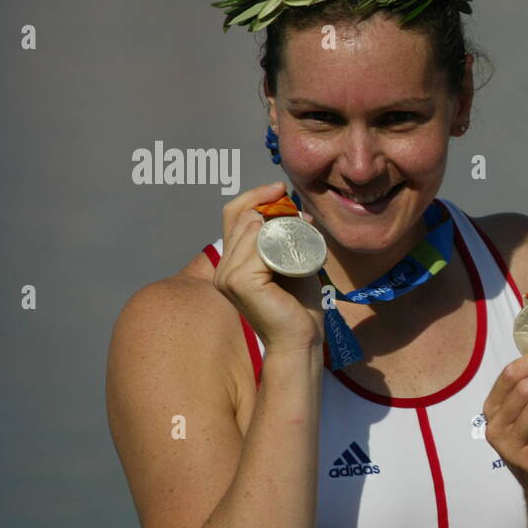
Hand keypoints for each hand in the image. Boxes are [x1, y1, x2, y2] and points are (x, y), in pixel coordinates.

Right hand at [213, 182, 325, 352]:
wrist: (301, 339)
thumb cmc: (299, 306)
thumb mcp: (290, 263)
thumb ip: (283, 241)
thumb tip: (291, 208)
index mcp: (230, 262)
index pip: (232, 214)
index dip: (254, 196)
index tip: (280, 187)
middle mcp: (222, 268)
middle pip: (242, 217)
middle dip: (274, 208)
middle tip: (305, 218)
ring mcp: (227, 276)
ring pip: (250, 228)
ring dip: (280, 222)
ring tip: (305, 230)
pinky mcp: (239, 282)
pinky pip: (257, 246)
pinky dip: (276, 240)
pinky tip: (294, 246)